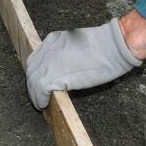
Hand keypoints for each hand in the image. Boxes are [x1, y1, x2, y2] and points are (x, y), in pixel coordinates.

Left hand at [24, 19, 142, 108]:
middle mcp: (47, 50)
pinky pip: (40, 90)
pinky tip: (44, 104)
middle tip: (38, 95)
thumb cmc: (105, 46)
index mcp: (53, 40)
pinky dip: (39, 99)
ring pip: (33, 82)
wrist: (113, 47)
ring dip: (35, 94)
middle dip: (32, 85)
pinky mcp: (53, 76)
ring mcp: (48, 63)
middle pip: (32, 71)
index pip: (35, 60)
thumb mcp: (77, 44)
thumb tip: (62, 66)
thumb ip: (65, 52)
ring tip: (40, 103)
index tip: (38, 82)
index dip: (36, 73)